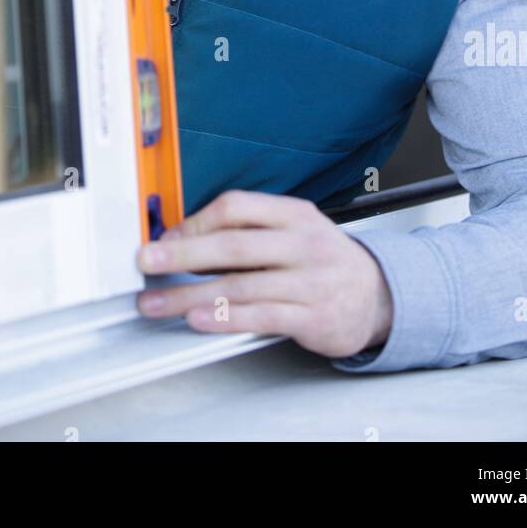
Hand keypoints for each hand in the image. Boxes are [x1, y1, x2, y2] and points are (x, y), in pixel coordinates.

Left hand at [135, 189, 393, 358]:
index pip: (236, 207)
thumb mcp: (295, 230)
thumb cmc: (323, 260)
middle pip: (233, 246)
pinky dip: (226, 319)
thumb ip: (251, 231)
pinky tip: (198, 320)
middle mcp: (302, 243)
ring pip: (240, 286)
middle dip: (182, 254)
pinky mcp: (312, 317)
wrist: (378, 294)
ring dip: (190, 295)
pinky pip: (261, 316)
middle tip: (148, 260)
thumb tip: (187, 238)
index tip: (166, 236)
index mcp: (294, 213)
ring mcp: (309, 281)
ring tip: (158, 302)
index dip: (195, 222)